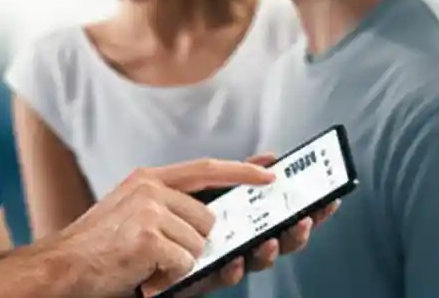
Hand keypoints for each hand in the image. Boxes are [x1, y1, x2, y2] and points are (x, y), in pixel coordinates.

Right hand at [48, 158, 275, 297]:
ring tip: (145, 264)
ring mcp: (150, 209)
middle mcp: (151, 188)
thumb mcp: (133, 212)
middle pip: (208, 217)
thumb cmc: (99, 250)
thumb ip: (170, 206)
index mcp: (150, 179)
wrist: (59, 269)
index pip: (207, 168)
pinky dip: (168, 277)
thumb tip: (214, 217)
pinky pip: (185, 262)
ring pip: (200, 243)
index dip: (243, 169)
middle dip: (196, 243)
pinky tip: (143, 274)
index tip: (272, 169)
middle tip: (161, 253)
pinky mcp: (149, 236)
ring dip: (178, 263)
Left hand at [156, 153, 340, 297]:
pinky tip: (233, 258)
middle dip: (297, 230)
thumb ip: (234, 176)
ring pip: (256, 260)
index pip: (281, 214)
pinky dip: (231, 268)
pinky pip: (221, 277)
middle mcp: (237, 244)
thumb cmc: (157, 219)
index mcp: (240, 220)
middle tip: (305, 218)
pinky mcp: (199, 281)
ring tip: (272, 239)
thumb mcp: (199, 188)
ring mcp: (220, 263)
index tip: (329, 199)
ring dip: (269, 250)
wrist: (109, 254)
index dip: (308, 209)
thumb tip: (269, 157)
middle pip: (279, 239)